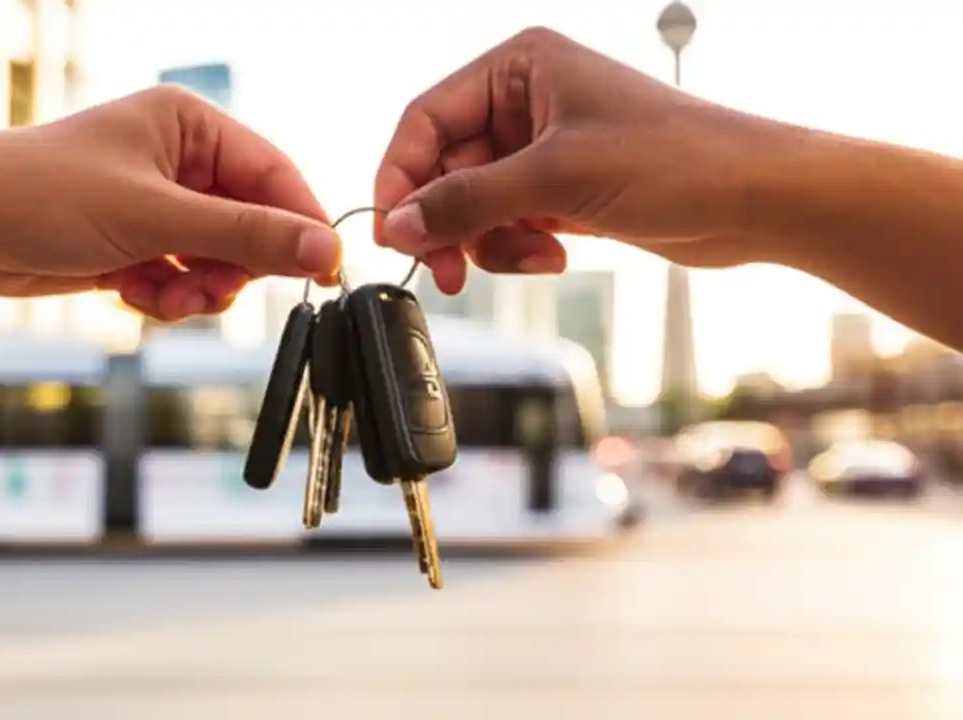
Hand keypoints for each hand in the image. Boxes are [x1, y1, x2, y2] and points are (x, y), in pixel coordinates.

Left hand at [0, 86, 340, 320]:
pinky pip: (180, 280)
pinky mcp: (131, 244)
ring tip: (159, 297)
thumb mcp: (156, 218)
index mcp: (189, 125)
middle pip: (249, 225)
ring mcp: (154, 205)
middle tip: (208, 291)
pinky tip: (131, 295)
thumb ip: (245, 236)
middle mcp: (177, 160)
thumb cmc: (39, 194)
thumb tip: (321, 249)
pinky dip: (165, 297)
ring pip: (216, 262)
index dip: (299, 225)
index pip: (274, 175)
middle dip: (231, 268)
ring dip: (197, 291)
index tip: (324, 273)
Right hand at [374, 28, 781, 292]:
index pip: (426, 118)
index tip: (392, 230)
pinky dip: (518, 247)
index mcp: (521, 67)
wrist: (755, 199)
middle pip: (445, 167)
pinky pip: (507, 223)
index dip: (402, 176)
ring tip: (528, 256)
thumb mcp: (557, 177)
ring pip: (473, 203)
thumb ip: (467, 201)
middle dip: (448, 221)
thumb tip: (400, 224)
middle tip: (444, 267)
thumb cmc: (678, 159)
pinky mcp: (562, 189)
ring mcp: (544, 148)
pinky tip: (553, 254)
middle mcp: (526, 101)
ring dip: (487, 241)